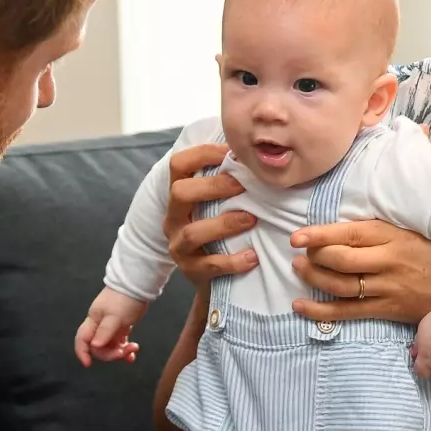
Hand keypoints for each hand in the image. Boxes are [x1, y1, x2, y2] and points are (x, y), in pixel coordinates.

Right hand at [74, 287, 146, 366]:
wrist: (138, 286)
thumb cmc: (124, 299)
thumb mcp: (115, 316)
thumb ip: (105, 331)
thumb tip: (94, 346)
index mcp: (94, 321)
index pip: (82, 339)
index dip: (82, 352)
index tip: (89, 364)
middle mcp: (99, 326)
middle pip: (98, 347)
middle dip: (111, 353)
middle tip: (125, 351)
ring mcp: (110, 327)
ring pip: (110, 346)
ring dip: (120, 352)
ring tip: (134, 348)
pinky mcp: (121, 327)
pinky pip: (120, 343)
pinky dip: (125, 349)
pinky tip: (133, 353)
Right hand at [163, 143, 258, 290]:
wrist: (212, 279)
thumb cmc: (220, 230)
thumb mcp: (216, 204)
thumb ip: (228, 180)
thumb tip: (257, 152)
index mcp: (179, 195)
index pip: (179, 164)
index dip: (203, 153)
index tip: (231, 152)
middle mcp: (173, 218)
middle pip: (179, 192)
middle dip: (213, 186)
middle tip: (242, 185)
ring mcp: (179, 245)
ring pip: (193, 232)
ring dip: (224, 224)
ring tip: (252, 220)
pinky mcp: (190, 271)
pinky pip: (209, 265)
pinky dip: (232, 261)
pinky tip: (252, 257)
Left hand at [289, 220, 430, 323]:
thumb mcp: (408, 231)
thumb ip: (376, 230)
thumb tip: (338, 227)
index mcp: (392, 236)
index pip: (349, 234)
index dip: (319, 235)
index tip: (297, 237)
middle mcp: (388, 262)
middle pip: (341, 260)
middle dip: (314, 257)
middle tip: (300, 253)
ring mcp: (387, 288)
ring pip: (340, 286)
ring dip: (313, 278)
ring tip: (298, 270)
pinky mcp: (387, 310)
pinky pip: (348, 312)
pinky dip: (320, 311)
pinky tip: (300, 306)